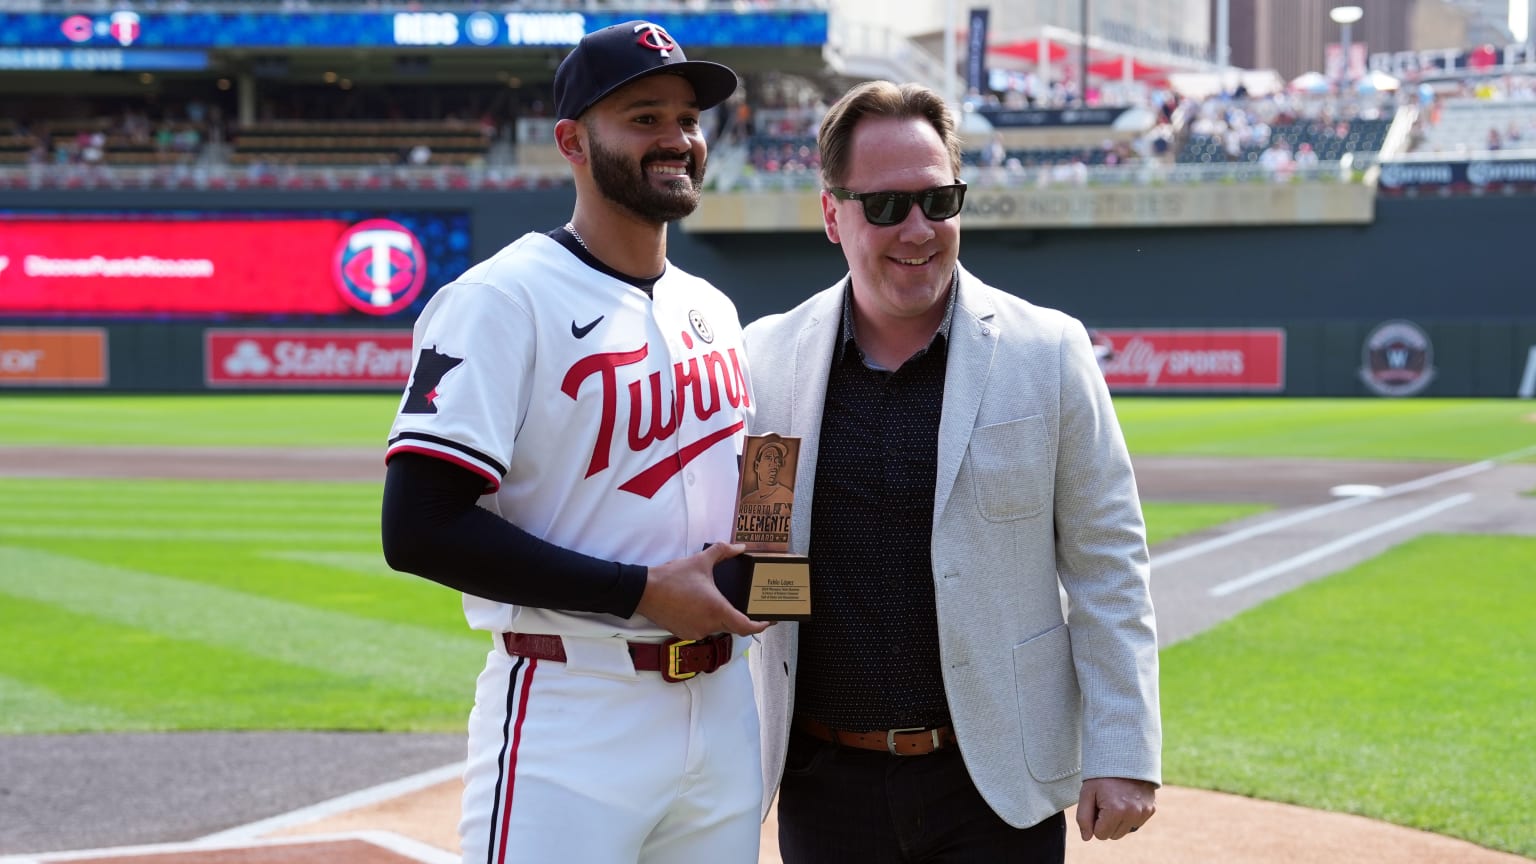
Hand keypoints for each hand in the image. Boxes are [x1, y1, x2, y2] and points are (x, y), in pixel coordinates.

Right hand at [636, 542, 769, 640]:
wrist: (644, 591)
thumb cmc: (672, 578)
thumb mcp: (700, 561)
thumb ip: (723, 552)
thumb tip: (739, 547)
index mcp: (717, 609)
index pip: (746, 627)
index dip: (760, 626)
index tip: (767, 621)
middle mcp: (709, 624)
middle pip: (732, 626)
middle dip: (739, 617)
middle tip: (745, 606)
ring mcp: (696, 631)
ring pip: (717, 628)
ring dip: (720, 617)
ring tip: (717, 601)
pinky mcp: (684, 633)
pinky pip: (703, 629)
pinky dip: (706, 620)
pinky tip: (701, 607)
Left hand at [1076, 777, 1155, 840]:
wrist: (1125, 757)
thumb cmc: (1102, 775)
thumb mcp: (1087, 793)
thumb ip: (1083, 817)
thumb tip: (1087, 838)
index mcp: (1115, 811)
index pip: (1100, 835)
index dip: (1095, 821)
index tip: (1096, 805)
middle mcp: (1133, 814)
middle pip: (1113, 835)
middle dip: (1106, 823)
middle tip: (1105, 802)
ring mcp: (1144, 812)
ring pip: (1125, 831)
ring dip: (1118, 821)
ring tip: (1115, 801)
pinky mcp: (1151, 809)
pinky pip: (1136, 823)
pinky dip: (1129, 816)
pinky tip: (1125, 800)